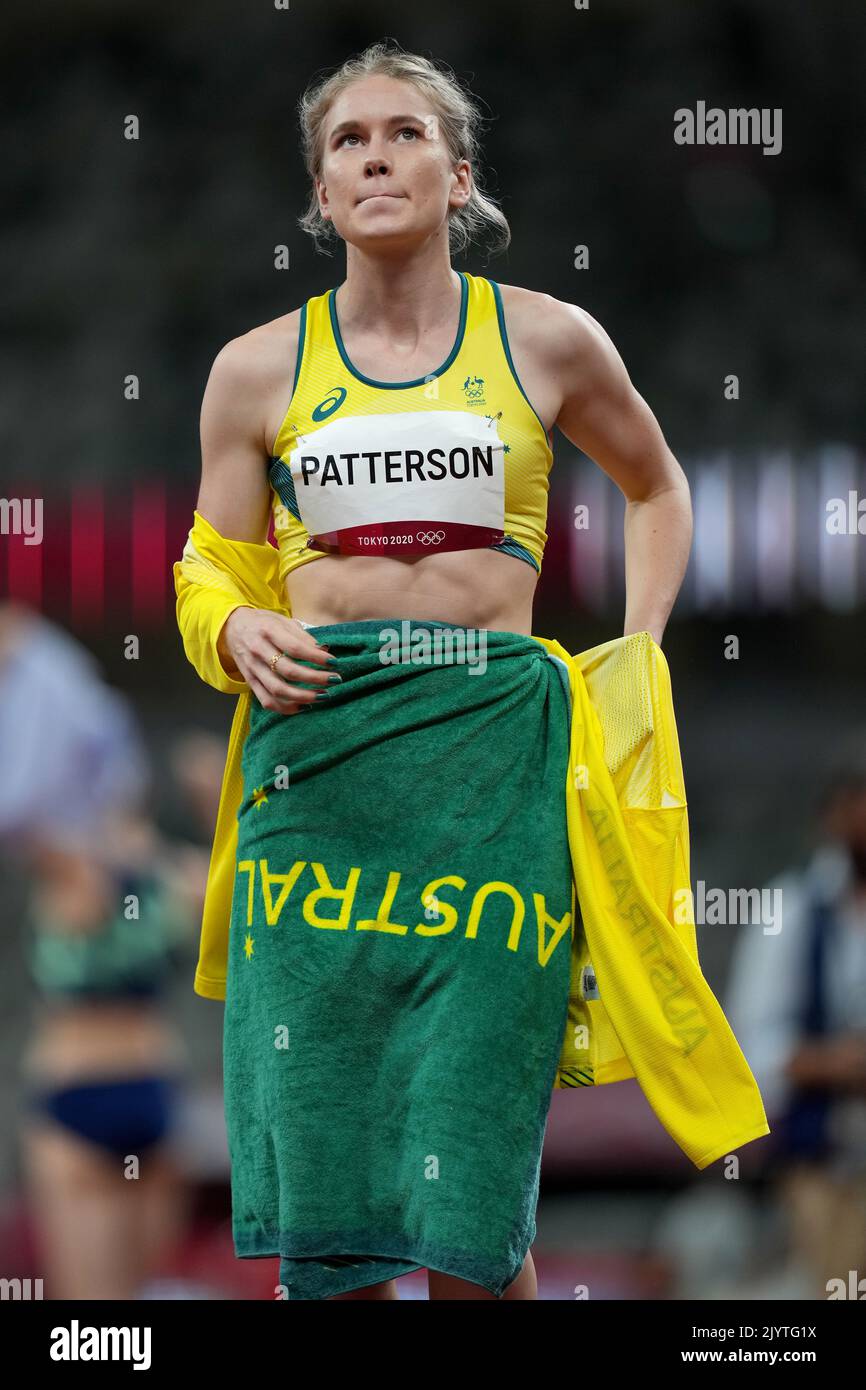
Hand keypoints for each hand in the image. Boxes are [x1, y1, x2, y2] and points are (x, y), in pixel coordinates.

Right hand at [221, 608, 338, 713]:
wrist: (233, 627)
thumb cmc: (263, 623)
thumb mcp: (282, 621)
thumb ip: (303, 636)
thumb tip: (325, 651)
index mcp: (267, 631)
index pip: (295, 648)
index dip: (316, 657)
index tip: (334, 662)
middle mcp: (257, 650)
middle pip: (288, 671)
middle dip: (315, 678)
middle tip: (334, 680)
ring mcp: (252, 668)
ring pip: (277, 689)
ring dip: (303, 696)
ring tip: (323, 695)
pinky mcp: (250, 682)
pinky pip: (266, 701)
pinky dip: (285, 708)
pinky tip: (303, 706)